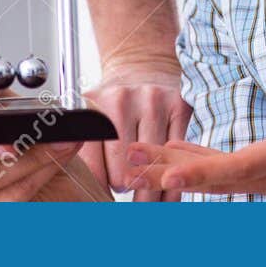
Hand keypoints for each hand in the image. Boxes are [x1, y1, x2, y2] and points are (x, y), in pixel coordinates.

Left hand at [81, 56, 190, 201]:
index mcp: (95, 109)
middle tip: (128, 204)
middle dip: (127, 193)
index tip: (104, 206)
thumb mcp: (90, 115)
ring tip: (148, 198)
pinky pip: (178, 156)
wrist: (142, 60)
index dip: (100, 193)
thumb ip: (85, 151)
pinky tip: (168, 185)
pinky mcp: (180, 107)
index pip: (96, 169)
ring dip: (151, 187)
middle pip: (126, 174)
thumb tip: (85, 195)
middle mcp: (123, 103)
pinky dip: (174, 176)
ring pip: (155, 168)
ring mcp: (155, 104)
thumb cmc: (114, 95)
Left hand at [125, 45, 265, 199]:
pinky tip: (183, 163)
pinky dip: (208, 170)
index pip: (237, 167)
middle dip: (171, 170)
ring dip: (184, 171)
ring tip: (140, 164)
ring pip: (227, 180)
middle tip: (127, 162)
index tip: (163, 173)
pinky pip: (239, 177)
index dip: (198, 171)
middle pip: (220, 178)